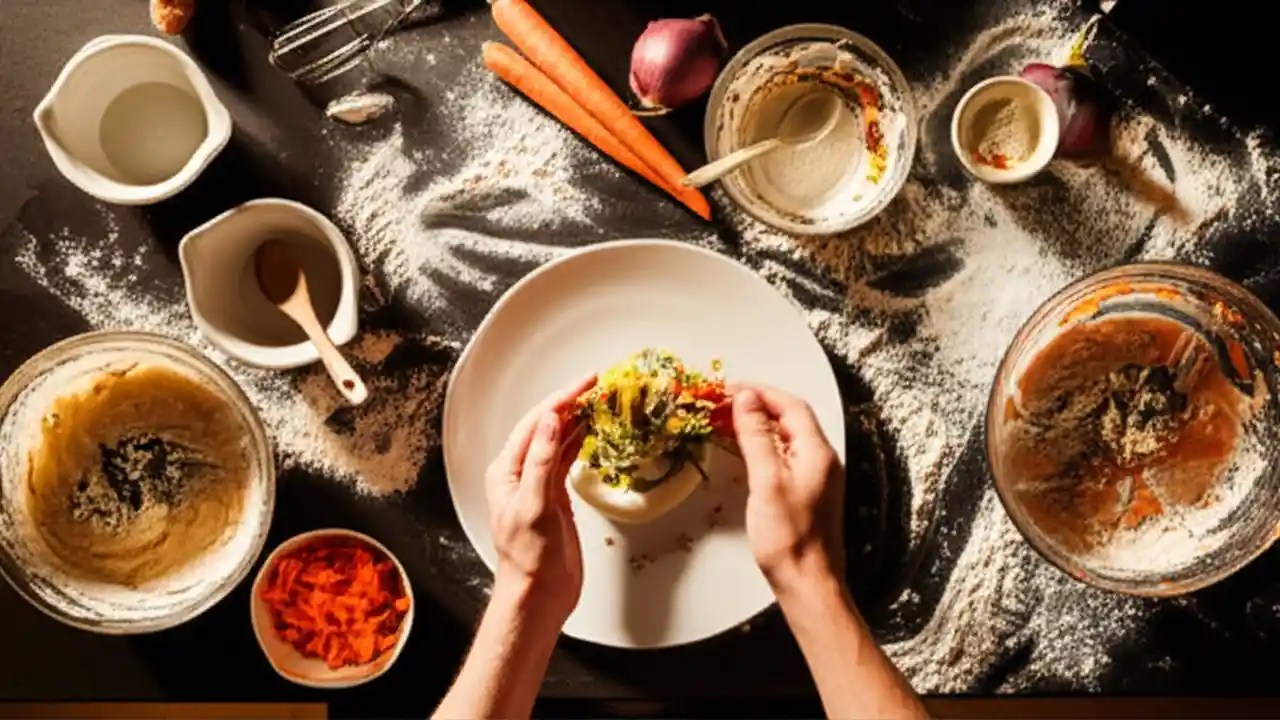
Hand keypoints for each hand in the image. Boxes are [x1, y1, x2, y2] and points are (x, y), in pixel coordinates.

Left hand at [484, 375, 594, 621]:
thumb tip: (549, 421)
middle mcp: (520, 473)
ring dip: (579, 420)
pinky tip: (594, 431)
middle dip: (572, 403)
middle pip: (548, 426)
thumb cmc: (529, 559)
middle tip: (600, 385)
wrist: (537, 596)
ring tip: (602, 400)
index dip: (562, 399)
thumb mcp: (534, 506)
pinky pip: (567, 459)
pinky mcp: (555, 497)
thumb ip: (541, 462)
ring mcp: (539, 484)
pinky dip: (582, 443)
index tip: (586, 382)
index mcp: (507, 471)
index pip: (536, 423)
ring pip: (559, 440)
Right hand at [730, 383, 844, 592]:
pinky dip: (766, 447)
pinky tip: (748, 454)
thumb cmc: (788, 538)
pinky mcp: (810, 494)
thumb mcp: (766, 481)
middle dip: (760, 406)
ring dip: (761, 426)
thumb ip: (757, 437)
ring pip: (789, 439)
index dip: (761, 392)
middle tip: (727, 404)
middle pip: (792, 419)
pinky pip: (787, 457)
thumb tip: (747, 400)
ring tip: (731, 423)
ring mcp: (818, 478)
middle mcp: (823, 460)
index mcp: (817, 452)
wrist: (809, 584)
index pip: (791, 406)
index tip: (731, 389)